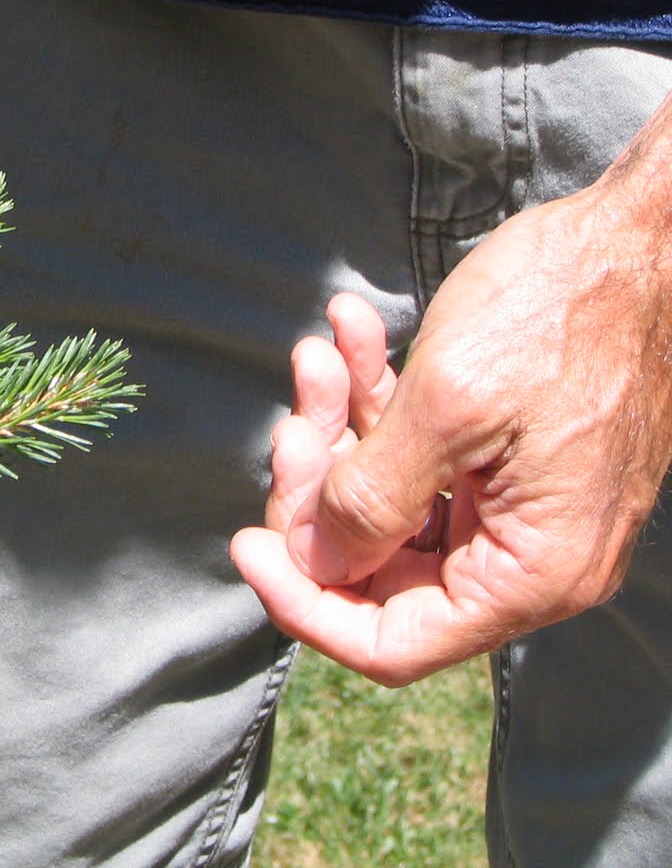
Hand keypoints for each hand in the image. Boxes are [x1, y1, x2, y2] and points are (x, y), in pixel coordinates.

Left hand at [231, 173, 671, 685]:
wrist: (632, 235)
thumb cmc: (559, 312)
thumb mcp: (447, 408)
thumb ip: (372, 502)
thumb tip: (318, 565)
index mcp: (530, 572)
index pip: (393, 642)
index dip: (306, 600)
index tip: (246, 543)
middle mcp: (528, 555)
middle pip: (377, 565)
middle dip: (319, 491)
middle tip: (290, 422)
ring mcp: (517, 504)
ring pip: (387, 499)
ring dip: (340, 428)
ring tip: (318, 353)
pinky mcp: (502, 456)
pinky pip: (417, 451)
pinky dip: (375, 397)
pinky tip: (347, 330)